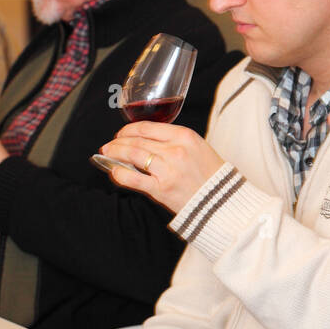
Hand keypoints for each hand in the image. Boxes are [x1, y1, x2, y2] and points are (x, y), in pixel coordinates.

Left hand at [99, 122, 224, 214]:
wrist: (222, 201)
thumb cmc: (211, 175)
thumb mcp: (198, 147)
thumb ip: (174, 141)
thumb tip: (145, 141)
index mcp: (185, 136)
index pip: (148, 127)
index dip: (129, 129)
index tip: (122, 134)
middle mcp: (175, 150)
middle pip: (137, 141)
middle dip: (118, 142)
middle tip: (109, 145)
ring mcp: (167, 169)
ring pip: (132, 155)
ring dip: (115, 154)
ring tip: (107, 154)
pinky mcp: (161, 188)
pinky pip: (133, 178)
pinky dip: (120, 173)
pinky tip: (114, 171)